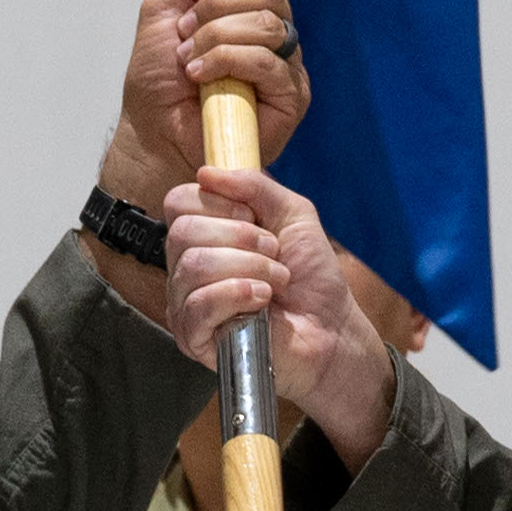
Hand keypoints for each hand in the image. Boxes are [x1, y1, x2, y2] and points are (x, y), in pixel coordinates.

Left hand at [106, 0, 311, 209]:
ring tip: (189, 62)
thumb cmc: (156, 80)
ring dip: (216, 38)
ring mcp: (286, 65)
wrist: (151, 136)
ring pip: (269, 24)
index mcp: (249, 7)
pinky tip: (202, 78)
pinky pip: (271, 62)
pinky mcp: (291, 99)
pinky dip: (228, 62)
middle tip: (186, 36)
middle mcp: (274, 32)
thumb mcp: (164, 10)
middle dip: (216, 7)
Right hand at [166, 167, 391, 461]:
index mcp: (203, 236)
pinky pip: (197, 305)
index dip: (219, 203)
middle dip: (240, 238)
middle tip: (273, 254)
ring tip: (275, 281)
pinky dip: (236, 294)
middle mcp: (186, 268)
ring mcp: (185, 304)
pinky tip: (262, 300)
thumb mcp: (292, 214)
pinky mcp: (194, 338)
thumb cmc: (312, 277)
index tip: (255, 219)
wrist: (333, 329)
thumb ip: (254, 186)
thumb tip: (206, 172)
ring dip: (247, 267)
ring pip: (192, 266)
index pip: (178, 202)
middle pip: (182, 232)